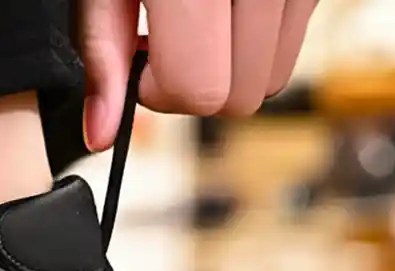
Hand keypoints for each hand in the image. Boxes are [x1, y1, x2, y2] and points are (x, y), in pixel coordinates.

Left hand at [80, 0, 318, 150]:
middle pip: (241, 98)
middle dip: (197, 85)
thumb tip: (101, 134)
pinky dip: (258, 39)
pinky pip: (293, 41)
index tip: (142, 59)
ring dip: (231, 68)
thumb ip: (101, 51)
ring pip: (275, 79)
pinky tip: (224, 6)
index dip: (159, 89)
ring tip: (197, 18)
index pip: (200, 90)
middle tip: (166, 41)